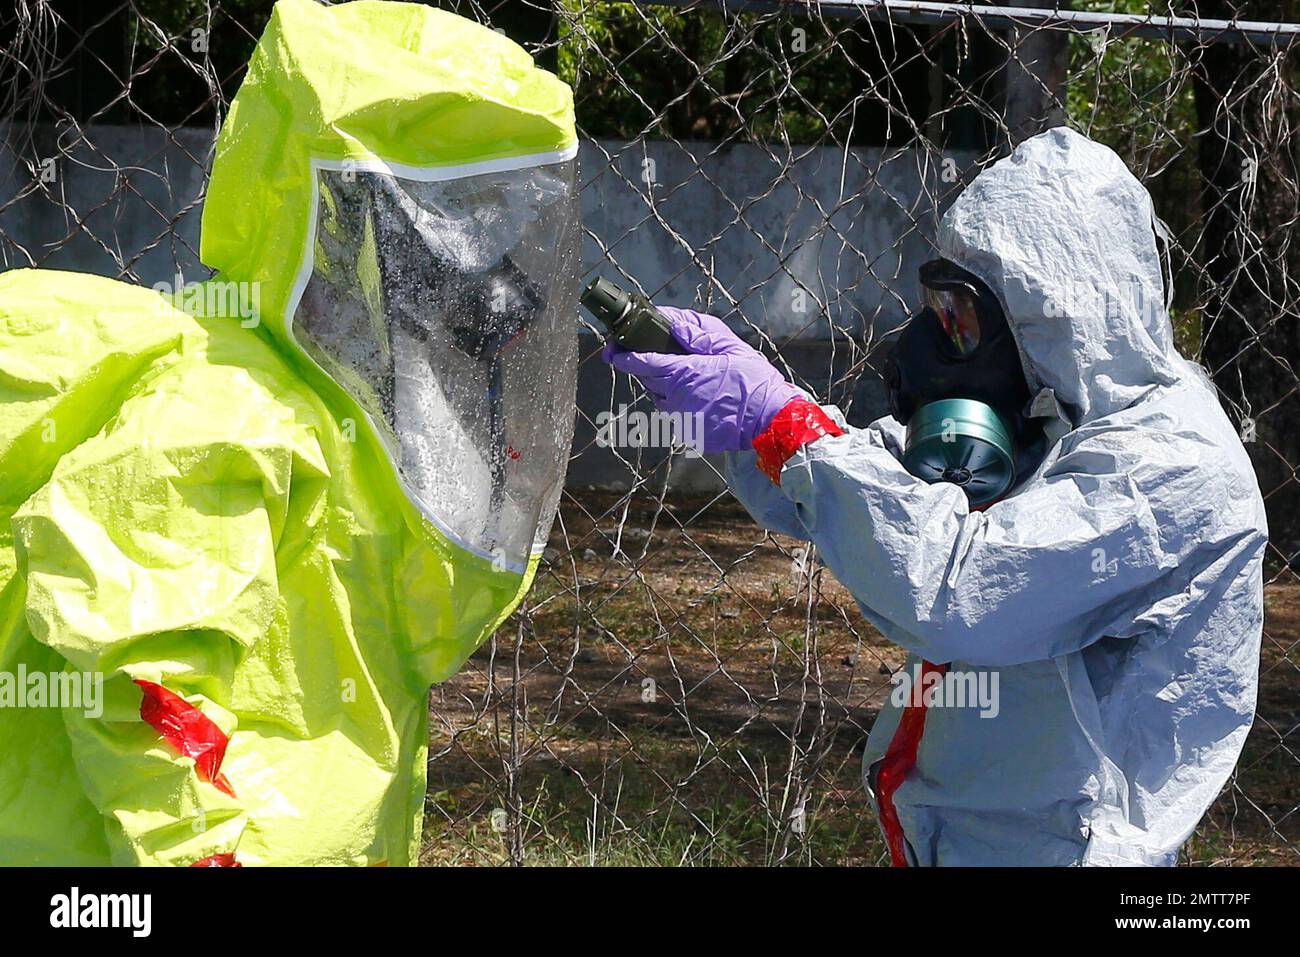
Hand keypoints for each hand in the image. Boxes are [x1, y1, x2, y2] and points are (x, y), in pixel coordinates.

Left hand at [603, 306, 805, 452]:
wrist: (772, 422)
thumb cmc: (755, 383)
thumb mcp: (732, 349)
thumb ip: (700, 335)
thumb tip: (674, 324)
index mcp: (685, 374)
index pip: (643, 363)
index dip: (624, 357)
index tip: (614, 351)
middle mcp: (677, 398)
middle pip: (648, 381)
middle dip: (645, 368)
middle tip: (649, 357)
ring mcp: (682, 419)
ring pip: (661, 399)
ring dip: (664, 387)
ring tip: (688, 378)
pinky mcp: (689, 433)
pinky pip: (676, 415)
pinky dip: (681, 404)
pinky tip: (701, 398)